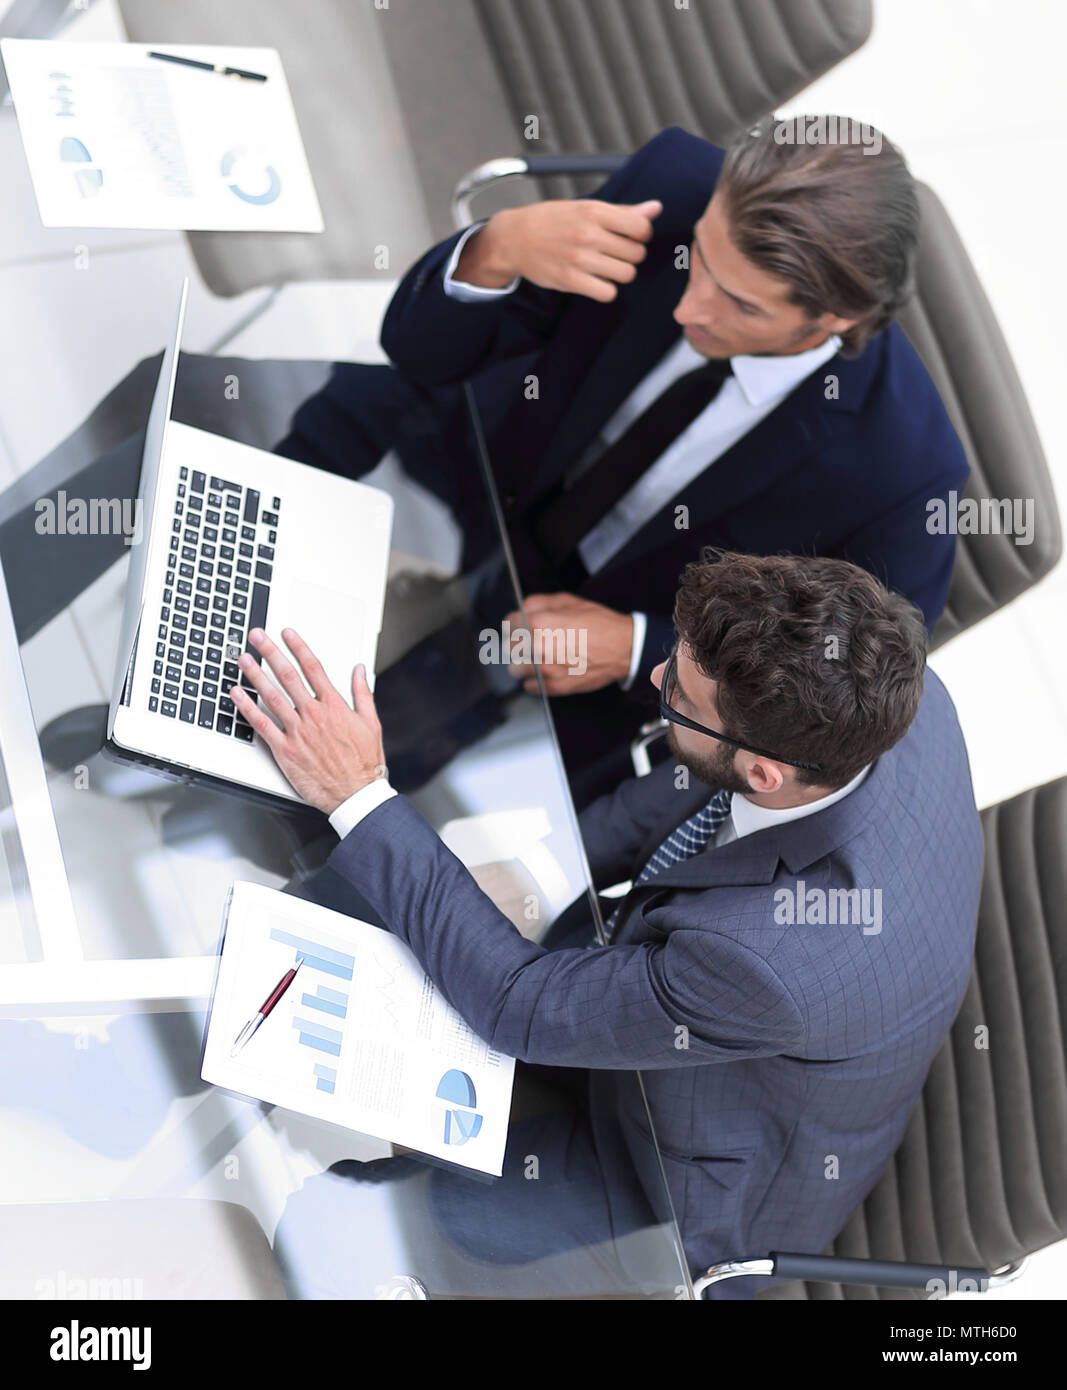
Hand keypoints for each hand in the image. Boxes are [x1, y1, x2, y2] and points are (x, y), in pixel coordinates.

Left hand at [228, 628, 386, 814]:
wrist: (356, 794)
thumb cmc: (364, 763)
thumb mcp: (371, 723)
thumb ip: (362, 693)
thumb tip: (358, 671)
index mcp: (334, 706)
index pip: (313, 667)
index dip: (298, 647)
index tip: (287, 633)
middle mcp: (314, 715)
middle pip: (288, 676)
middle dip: (270, 652)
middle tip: (257, 637)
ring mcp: (298, 732)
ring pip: (271, 696)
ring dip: (255, 674)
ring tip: (243, 658)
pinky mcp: (285, 750)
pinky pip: (262, 725)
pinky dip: (247, 708)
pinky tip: (237, 695)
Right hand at [455, 198, 661, 301]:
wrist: (513, 239)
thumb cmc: (551, 221)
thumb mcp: (585, 208)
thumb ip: (622, 211)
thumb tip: (656, 209)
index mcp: (594, 211)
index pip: (641, 228)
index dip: (641, 235)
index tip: (629, 237)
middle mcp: (588, 234)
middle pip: (636, 254)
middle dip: (630, 255)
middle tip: (614, 253)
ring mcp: (579, 259)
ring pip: (626, 275)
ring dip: (620, 274)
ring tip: (605, 267)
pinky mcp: (571, 281)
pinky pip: (608, 293)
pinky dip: (606, 290)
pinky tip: (596, 281)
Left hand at [504, 594, 633, 694]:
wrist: (622, 649)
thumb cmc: (599, 624)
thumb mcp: (568, 601)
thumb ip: (539, 602)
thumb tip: (522, 609)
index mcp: (539, 623)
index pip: (509, 624)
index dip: (516, 622)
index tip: (520, 625)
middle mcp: (538, 648)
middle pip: (509, 647)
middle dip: (518, 642)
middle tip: (530, 641)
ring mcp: (545, 669)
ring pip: (515, 669)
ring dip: (523, 663)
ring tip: (538, 658)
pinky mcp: (554, 686)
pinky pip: (530, 686)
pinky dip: (534, 680)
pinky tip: (546, 671)